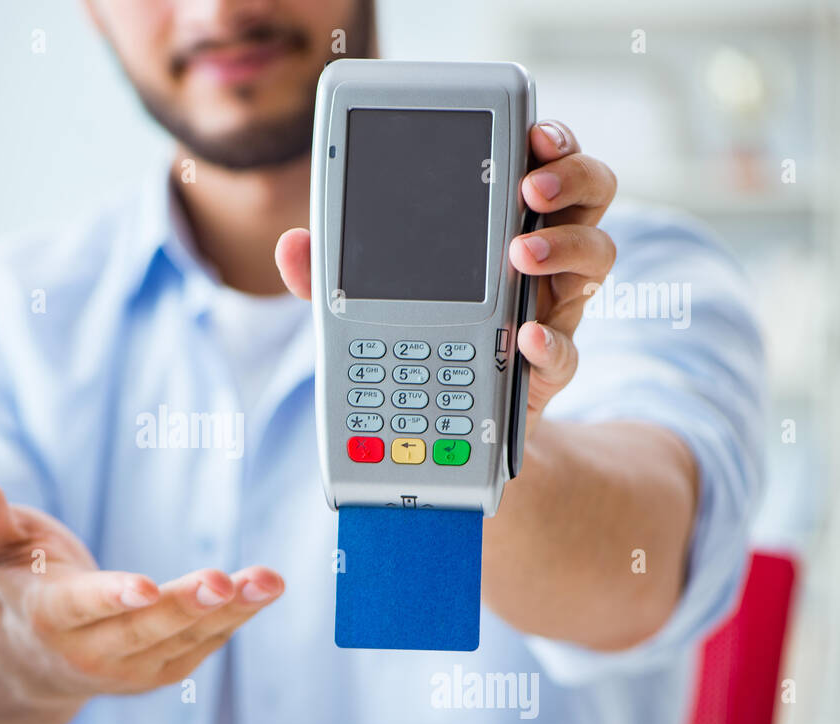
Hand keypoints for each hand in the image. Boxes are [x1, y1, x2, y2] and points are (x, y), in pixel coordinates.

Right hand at [0, 475, 283, 705]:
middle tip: (226, 578)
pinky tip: (262, 588)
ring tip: (267, 580)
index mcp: (47, 616)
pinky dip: (235, 618)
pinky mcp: (162, 672)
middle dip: (187, 604)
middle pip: (144, 628)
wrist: (32, 657)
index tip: (145, 587)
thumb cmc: (22, 582)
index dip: (112, 598)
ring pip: (184, 639)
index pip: (82, 608)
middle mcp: (89, 652)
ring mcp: (130, 669)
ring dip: (230, 610)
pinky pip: (203, 645)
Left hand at [275, 119, 616, 437]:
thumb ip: (333, 272)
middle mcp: (543, 256)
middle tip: (531, 187)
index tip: (533, 132)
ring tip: (522, 254)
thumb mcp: (366, 300)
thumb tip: (292, 244)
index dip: (551, 141)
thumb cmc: (417, 340)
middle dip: (571, 177)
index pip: (543, 165)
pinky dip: (551, 343)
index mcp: (505, 223)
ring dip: (567, 247)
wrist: (449, 424)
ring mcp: (553, 308)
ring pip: (599, 258)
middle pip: (592, 194)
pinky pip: (569, 348)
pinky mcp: (547, 366)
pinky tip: (526, 337)